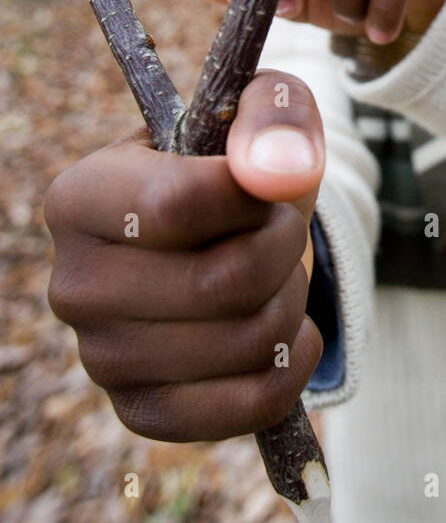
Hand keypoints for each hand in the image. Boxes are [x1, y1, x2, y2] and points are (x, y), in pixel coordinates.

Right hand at [44, 73, 324, 441]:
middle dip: (284, 250)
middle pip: (223, 283)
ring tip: (275, 275)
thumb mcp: (260, 113)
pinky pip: (251, 405)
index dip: (254, 198)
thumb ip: (274, 118)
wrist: (226, 236)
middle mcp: (74, 284)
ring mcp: (102, 357)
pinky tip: (287, 332)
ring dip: (292, 302)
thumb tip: (279, 172)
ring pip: (246, 342)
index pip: (179, 206)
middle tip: (279, 231)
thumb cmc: (235, 167)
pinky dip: (294, 364)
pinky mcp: (143, 409)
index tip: (266, 186)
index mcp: (79, 198)